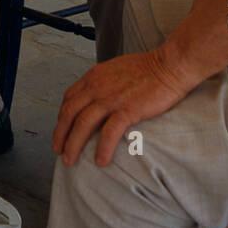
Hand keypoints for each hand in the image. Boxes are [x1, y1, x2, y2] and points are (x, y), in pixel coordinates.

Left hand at [52, 47, 194, 166]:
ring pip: (83, 124)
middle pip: (69, 113)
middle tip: (58, 151)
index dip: (61, 117)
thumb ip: (104, 82)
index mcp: (94, 76)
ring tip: (70, 160)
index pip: (69, 98)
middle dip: (60, 135)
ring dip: (73, 145)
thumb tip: (98, 96)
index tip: (61, 129)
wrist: (169, 66)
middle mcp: (97, 87)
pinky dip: (102, 149)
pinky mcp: (127, 110)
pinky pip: (109, 133)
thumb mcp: (116, 69)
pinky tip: (101, 161)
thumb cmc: (148, 67)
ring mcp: (111, 99)